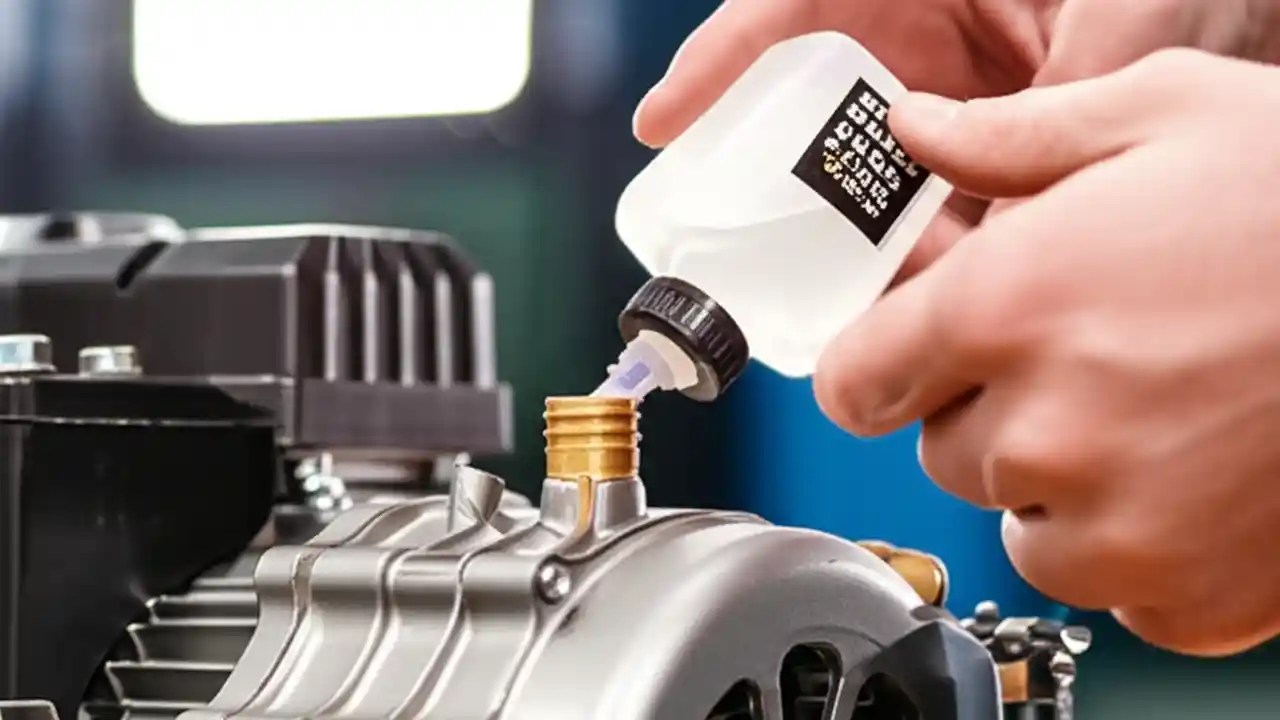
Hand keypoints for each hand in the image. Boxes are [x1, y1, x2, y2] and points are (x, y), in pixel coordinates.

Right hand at [635, 0, 1279, 278]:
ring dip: (871, 239)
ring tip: (861, 295)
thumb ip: (1053, 124)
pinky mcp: (1005, 157)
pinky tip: (938, 294)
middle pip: (824, 113)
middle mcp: (937, 39)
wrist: (1265, 16)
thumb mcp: (1123, 19)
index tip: (666, 125)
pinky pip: (946, 211)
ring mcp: (968, 101)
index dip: (718, 66)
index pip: (793, 11)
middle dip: (793, 185)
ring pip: (884, 178)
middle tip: (761, 247)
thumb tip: (1003, 241)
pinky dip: (937, 256)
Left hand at [814, 49, 1279, 654]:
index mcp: (1008, 307)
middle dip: (990, 408)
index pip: (857, 383)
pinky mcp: (1186, 596)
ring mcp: (1118, 530)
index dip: (879, 366)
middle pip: (944, 451)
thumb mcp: (1161, 115)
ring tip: (1156, 412)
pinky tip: (1199, 472)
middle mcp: (1046, 432)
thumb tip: (918, 131)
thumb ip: (1010, 138)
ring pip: (1020, 525)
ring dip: (1062, 483)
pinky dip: (1137, 542)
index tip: (908, 360)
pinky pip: (1107, 584)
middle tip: (1085, 356)